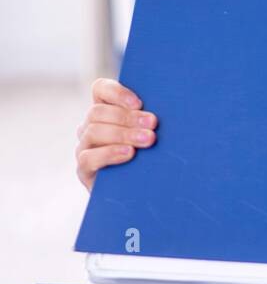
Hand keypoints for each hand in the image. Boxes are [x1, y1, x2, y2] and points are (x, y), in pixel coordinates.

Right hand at [75, 78, 157, 192]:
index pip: (100, 89)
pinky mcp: (83, 169)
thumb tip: (166, 111)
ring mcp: (84, 147)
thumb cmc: (148, 156)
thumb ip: (149, 120)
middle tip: (153, 124)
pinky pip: (89, 158)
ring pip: (94, 132)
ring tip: (148, 140)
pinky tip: (129, 154)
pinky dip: (110, 153)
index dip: (117, 92)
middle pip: (98, 112)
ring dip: (123, 134)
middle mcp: (90, 126)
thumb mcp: (148, 133)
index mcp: (105, 110)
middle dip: (128, 117)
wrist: (139, 193)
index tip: (139, 103)